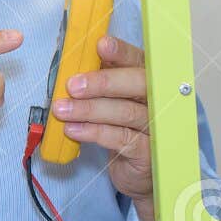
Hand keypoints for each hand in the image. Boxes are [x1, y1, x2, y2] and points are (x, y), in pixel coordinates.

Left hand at [49, 34, 156, 220]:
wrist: (140, 174)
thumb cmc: (125, 130)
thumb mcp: (114, 101)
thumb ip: (101, 82)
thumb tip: (73, 61)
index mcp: (149, 81)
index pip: (139, 60)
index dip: (121, 52)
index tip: (100, 45)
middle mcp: (158, 100)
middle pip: (138, 83)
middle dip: (102, 82)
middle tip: (72, 85)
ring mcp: (156, 127)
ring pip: (125, 112)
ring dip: (89, 110)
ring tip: (62, 110)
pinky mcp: (147, 152)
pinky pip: (120, 138)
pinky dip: (94, 132)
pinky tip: (73, 130)